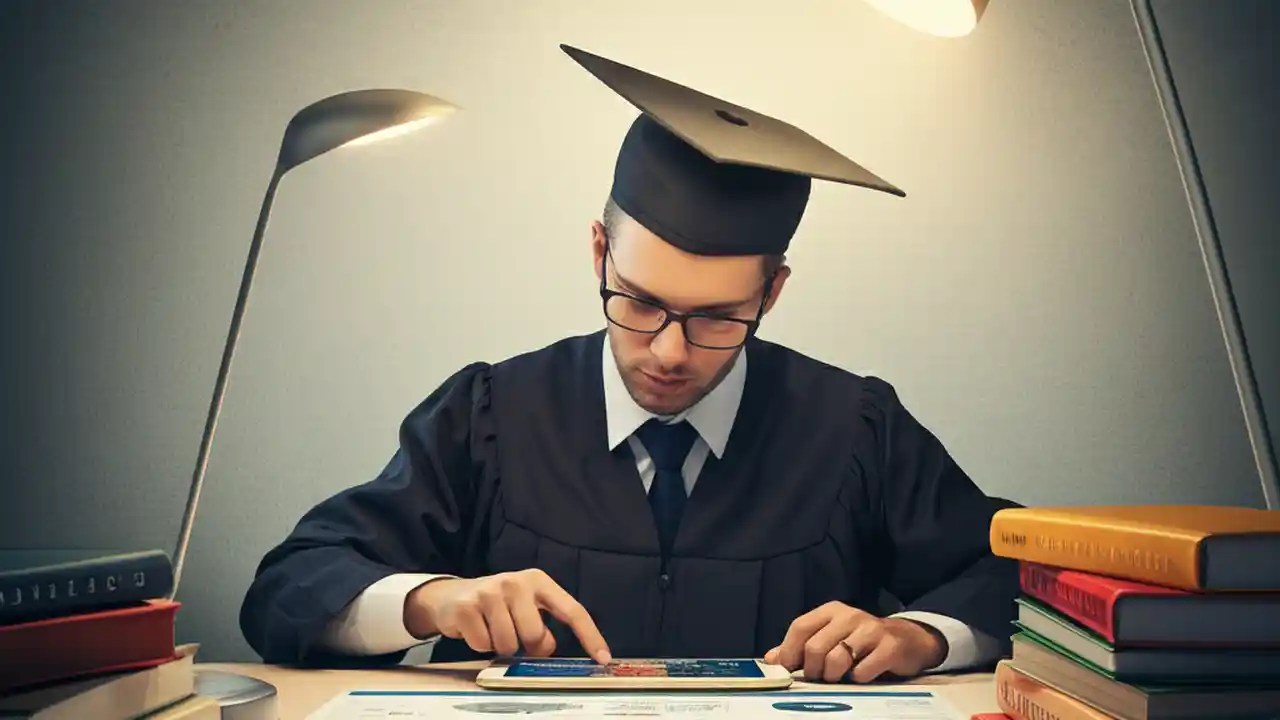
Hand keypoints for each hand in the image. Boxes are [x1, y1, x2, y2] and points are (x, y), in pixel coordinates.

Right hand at [404, 569, 611, 663]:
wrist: (451, 596)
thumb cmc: (498, 605)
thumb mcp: (525, 608)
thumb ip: (543, 627)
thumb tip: (547, 650)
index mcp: (539, 581)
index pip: (572, 610)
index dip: (589, 636)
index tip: (602, 657)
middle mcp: (516, 582)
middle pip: (536, 636)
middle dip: (527, 646)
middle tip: (514, 636)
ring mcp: (490, 592)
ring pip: (509, 645)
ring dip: (502, 647)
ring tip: (493, 629)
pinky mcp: (467, 606)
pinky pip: (484, 645)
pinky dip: (480, 645)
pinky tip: (476, 629)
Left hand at [763, 602, 945, 682]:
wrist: (909, 640)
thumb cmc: (863, 641)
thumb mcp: (832, 636)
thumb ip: (801, 646)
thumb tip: (771, 659)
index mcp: (832, 611)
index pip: (800, 627)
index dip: (790, 651)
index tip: (789, 669)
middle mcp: (850, 616)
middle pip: (815, 648)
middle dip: (813, 670)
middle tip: (820, 677)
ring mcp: (871, 630)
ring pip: (836, 660)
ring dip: (834, 676)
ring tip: (840, 677)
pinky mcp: (890, 648)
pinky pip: (862, 671)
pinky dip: (857, 679)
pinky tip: (861, 676)